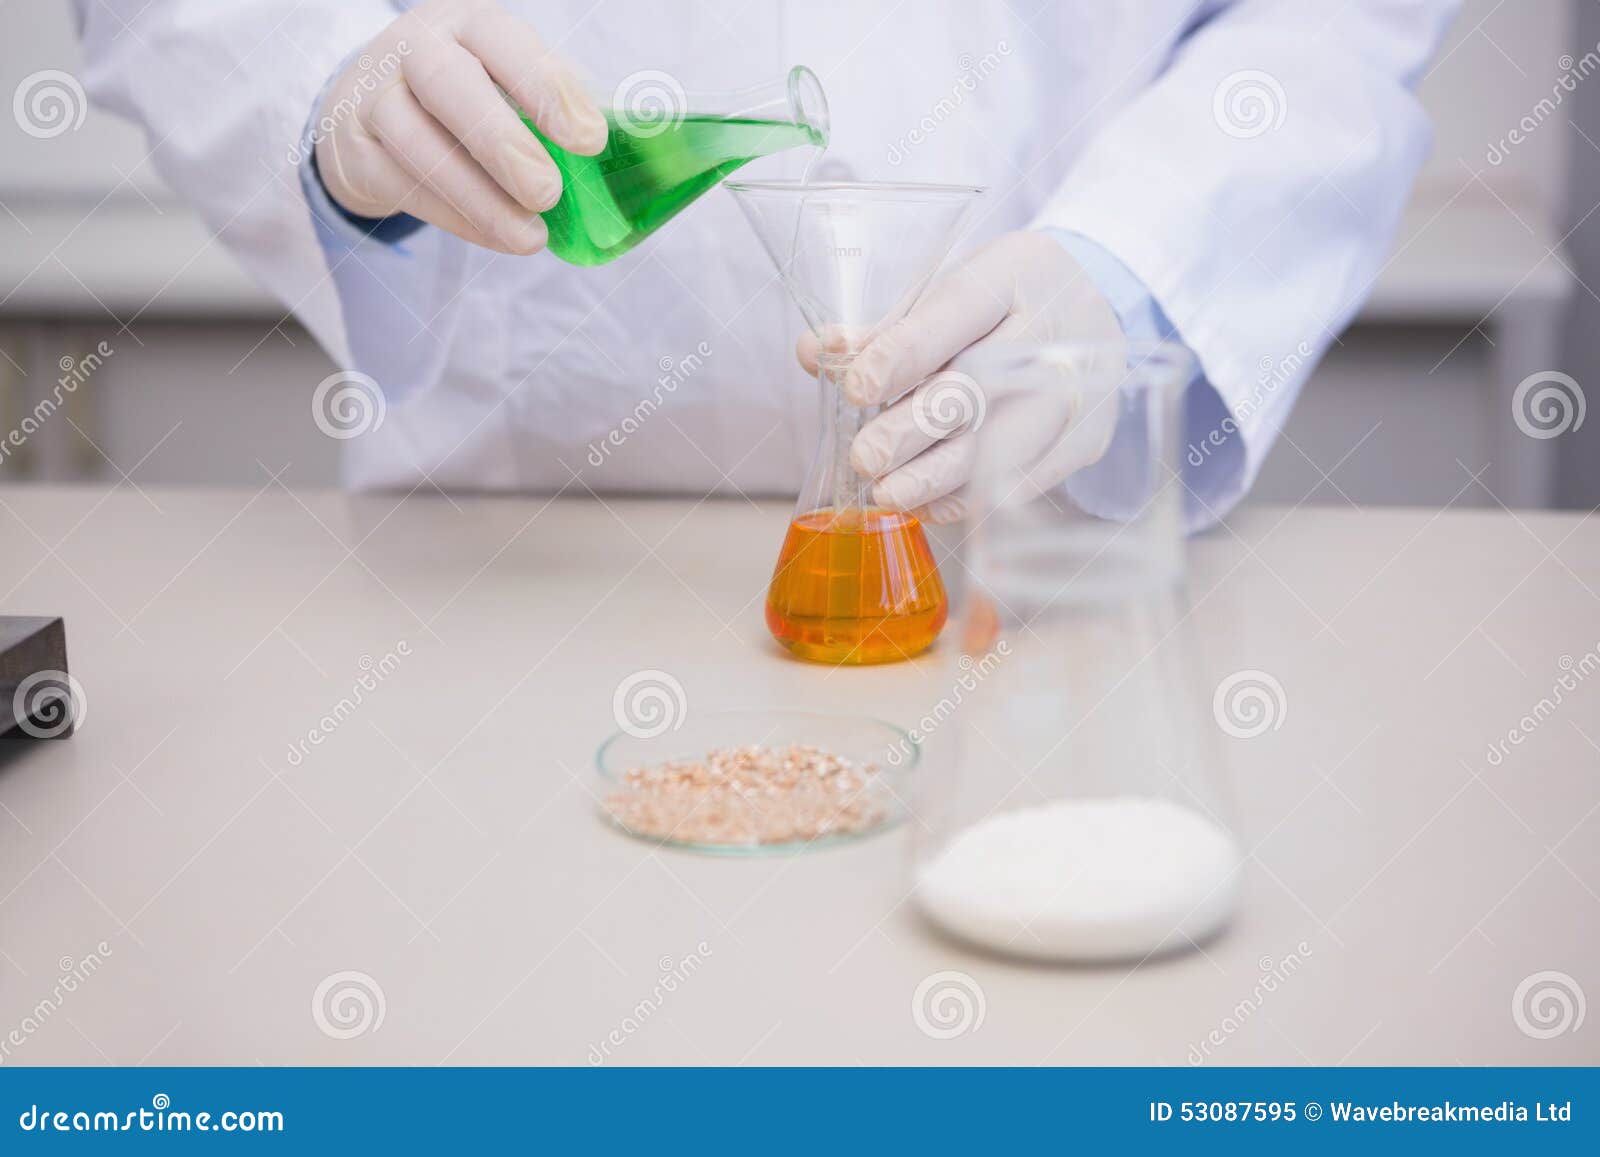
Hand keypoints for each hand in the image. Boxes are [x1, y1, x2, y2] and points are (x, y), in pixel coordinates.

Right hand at [313, 0, 606, 254]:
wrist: (367, 110)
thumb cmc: (467, 98)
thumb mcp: (506, 83)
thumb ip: (553, 110)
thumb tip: (621, 160)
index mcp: (468, 22)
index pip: (504, 39)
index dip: (548, 87)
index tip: (589, 139)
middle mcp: (416, 47)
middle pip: (450, 84)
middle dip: (503, 142)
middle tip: (548, 192)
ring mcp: (375, 95)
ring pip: (419, 143)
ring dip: (480, 198)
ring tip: (531, 237)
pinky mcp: (354, 148)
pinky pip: (405, 185)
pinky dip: (457, 218)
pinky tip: (498, 238)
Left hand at [799, 231, 1125, 522]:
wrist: (1100, 316)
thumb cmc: (1003, 306)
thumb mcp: (950, 293)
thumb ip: (885, 328)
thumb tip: (815, 353)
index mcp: (1015, 273)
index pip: (955, 312)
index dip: (903, 353)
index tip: (856, 388)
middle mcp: (1054, 331)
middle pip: (980, 387)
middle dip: (914, 429)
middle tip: (865, 458)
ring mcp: (1078, 388)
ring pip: (1004, 445)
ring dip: (937, 476)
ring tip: (886, 494)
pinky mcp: (1086, 438)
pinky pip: (1026, 479)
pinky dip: (969, 496)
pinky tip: (926, 504)